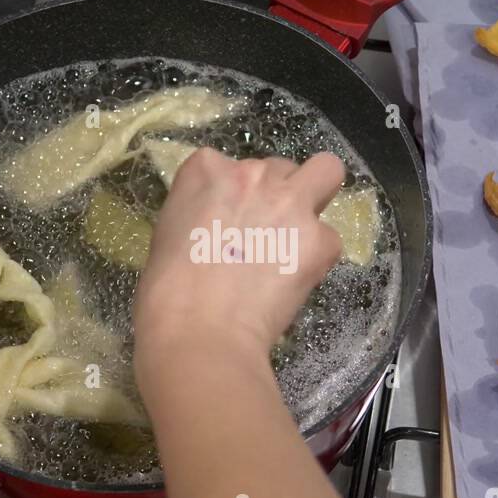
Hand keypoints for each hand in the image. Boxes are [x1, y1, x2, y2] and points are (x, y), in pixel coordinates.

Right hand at [133, 148, 343, 360]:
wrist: (200, 331)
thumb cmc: (167, 295)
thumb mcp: (172, 235)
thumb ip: (203, 217)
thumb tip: (222, 231)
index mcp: (205, 170)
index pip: (229, 166)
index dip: (233, 197)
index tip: (228, 225)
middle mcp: (251, 173)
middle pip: (279, 168)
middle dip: (276, 195)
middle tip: (266, 233)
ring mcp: (290, 202)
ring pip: (326, 172)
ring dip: (315, 199)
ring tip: (300, 239)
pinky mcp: (320, 238)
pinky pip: (330, 238)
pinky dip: (317, 258)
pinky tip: (296, 282)